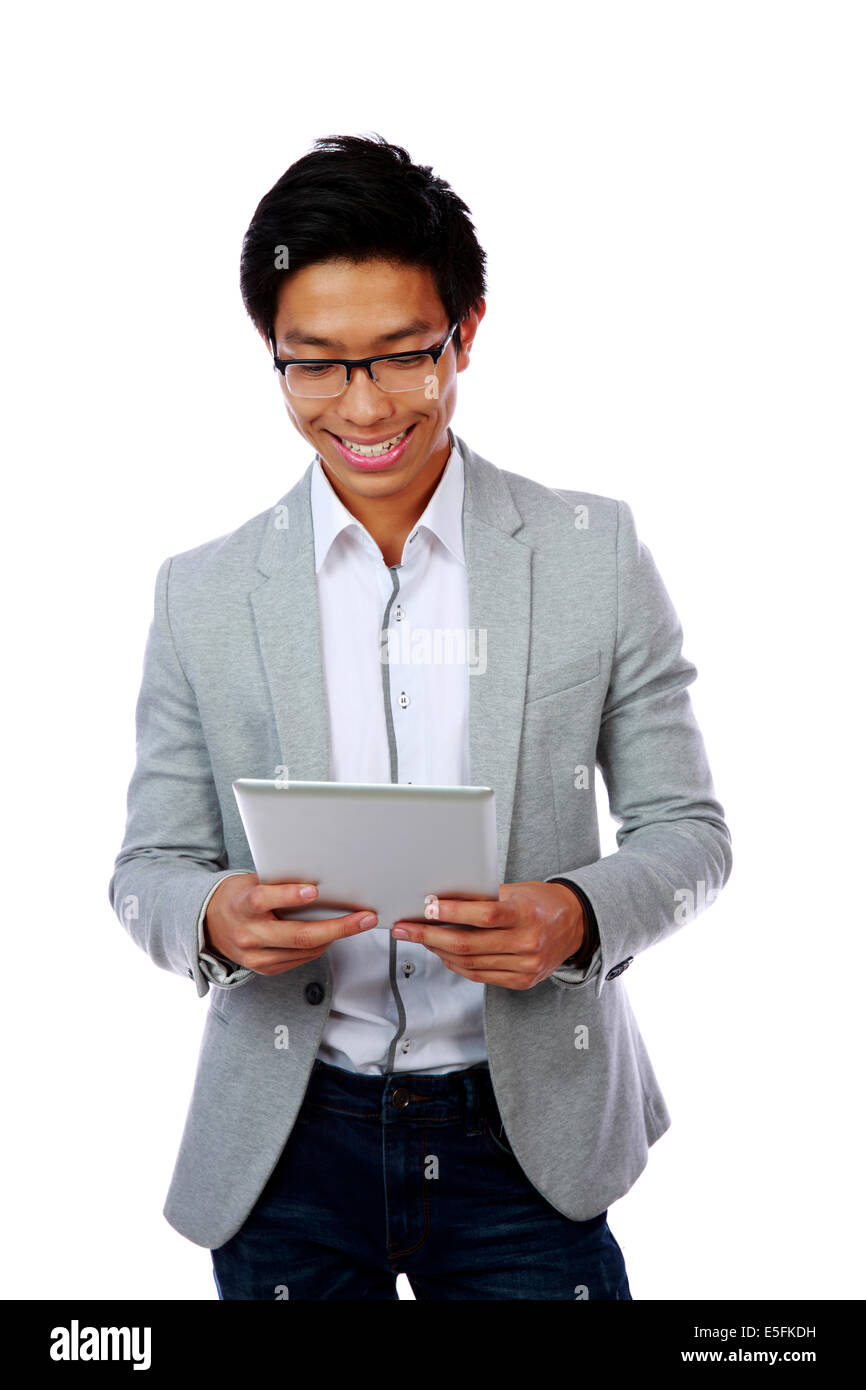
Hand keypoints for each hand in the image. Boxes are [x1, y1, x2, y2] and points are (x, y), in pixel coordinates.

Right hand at [203, 874, 377, 975]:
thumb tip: (319, 881)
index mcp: (241, 906)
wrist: (209, 926)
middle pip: (298, 934)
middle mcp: (248, 935)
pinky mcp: (265, 969)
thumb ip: (277, 885)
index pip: (263, 900)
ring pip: (305, 950)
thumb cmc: (238, 896)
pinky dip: (320, 946)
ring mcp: (256, 957)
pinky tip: (332, 934)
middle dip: (338, 927)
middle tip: (365, 917)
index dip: (288, 895)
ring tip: (359, 923)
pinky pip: (301, 959)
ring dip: (335, 937)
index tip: (313, 891)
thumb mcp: (251, 882)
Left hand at [391, 880, 585, 989]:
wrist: (575, 924)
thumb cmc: (540, 902)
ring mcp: (526, 966)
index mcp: (526, 914)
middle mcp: (527, 943)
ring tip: (420, 939)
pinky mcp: (523, 981)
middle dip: (430, 936)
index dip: (452, 912)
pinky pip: (480, 976)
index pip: (484, 915)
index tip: (427, 906)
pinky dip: (457, 965)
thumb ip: (484, 897)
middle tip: (406, 929)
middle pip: (469, 944)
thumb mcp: (516, 891)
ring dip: (438, 951)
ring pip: (470, 963)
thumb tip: (440, 900)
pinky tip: (443, 953)